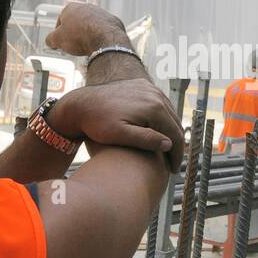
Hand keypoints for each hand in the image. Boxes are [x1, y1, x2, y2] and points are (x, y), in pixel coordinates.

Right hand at [44, 3, 128, 56]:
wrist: (105, 40)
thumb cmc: (80, 37)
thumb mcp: (58, 40)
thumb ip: (51, 39)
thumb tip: (49, 41)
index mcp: (71, 8)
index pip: (61, 20)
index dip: (60, 33)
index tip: (61, 42)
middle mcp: (87, 7)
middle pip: (77, 22)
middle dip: (75, 33)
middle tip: (74, 45)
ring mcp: (101, 12)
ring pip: (91, 25)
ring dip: (88, 34)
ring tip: (87, 46)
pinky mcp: (113, 21)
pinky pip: (103, 30)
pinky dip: (100, 36)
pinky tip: (98, 44)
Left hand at [51, 78, 184, 170]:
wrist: (81, 103)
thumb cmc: (97, 123)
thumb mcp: (120, 135)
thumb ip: (145, 139)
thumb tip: (168, 144)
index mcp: (153, 107)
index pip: (176, 135)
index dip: (177, 156)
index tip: (173, 171)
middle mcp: (155, 95)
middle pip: (176, 124)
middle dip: (176, 146)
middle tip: (172, 165)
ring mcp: (150, 89)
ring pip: (169, 114)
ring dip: (170, 132)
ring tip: (166, 152)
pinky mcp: (143, 86)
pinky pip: (160, 105)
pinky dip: (162, 120)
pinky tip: (157, 133)